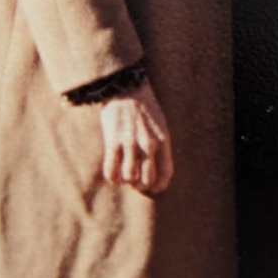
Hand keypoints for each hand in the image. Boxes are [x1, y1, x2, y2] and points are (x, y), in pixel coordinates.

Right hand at [99, 80, 173, 194]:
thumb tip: (154, 170)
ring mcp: (130, 143)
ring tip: (123, 175)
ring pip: (128, 177)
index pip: (165, 173)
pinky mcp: (113, 141)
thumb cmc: (144, 108)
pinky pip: (111, 170)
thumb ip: (159, 146)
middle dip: (140, 184)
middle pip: (146, 180)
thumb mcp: (160, 125)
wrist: (126, 89)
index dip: (158, 186)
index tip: (152, 187)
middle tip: (135, 180)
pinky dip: (112, 177)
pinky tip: (113, 174)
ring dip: (125, 180)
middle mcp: (148, 144)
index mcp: (163, 140)